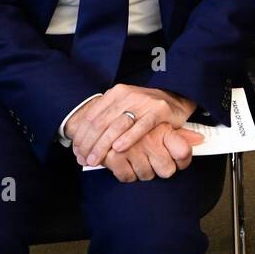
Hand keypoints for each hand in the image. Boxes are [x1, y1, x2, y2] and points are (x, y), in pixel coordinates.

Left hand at [66, 84, 197, 168]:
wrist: (177, 96)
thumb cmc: (146, 108)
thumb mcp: (123, 107)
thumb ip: (106, 118)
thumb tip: (83, 140)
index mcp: (115, 93)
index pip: (91, 116)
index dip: (82, 135)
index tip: (77, 151)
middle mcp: (127, 95)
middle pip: (101, 122)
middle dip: (89, 144)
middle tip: (84, 160)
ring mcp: (143, 101)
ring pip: (117, 125)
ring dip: (103, 145)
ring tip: (96, 160)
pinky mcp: (159, 109)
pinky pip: (141, 126)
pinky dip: (128, 138)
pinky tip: (118, 149)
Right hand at [97, 122, 204, 181]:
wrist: (97, 112)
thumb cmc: (134, 119)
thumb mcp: (160, 121)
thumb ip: (180, 133)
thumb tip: (200, 139)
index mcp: (162, 126)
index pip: (183, 152)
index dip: (183, 161)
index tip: (180, 163)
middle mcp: (149, 137)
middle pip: (167, 170)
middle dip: (161, 169)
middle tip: (155, 163)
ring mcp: (131, 148)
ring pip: (147, 175)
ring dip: (143, 172)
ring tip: (138, 160)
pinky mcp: (113, 157)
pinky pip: (127, 177)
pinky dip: (127, 174)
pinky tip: (125, 163)